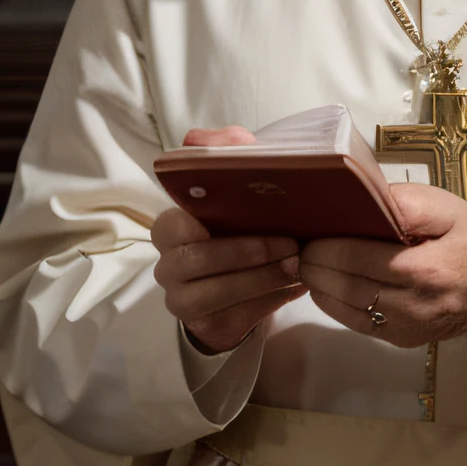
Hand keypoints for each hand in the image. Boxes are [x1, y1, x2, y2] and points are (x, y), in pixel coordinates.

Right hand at [153, 126, 306, 353]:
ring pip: (218, 293)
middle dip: (250, 252)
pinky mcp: (206, 326)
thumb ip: (226, 152)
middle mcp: (167, 266)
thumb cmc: (234, 226)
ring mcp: (181, 301)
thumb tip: (211, 138)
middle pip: (200, 260)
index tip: (253, 215)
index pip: (174, 224)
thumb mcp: (234, 187)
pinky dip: (272, 300)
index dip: (214, 222)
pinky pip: (238, 317)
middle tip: (292, 245)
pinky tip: (299, 286)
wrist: (235, 283)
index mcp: (169, 228)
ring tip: (299, 266)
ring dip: (263, 278)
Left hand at [299, 182, 466, 357]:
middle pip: (347, 287)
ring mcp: (408, 329)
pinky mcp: (404, 340)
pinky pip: (358, 325)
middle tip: (300, 247)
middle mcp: (414, 306)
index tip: (310, 234)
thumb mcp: (447, 208)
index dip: (326, 247)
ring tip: (308, 264)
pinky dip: (335, 305)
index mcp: (426, 269)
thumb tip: (363, 199)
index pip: (358, 259)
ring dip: (320, 287)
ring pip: (347, 311)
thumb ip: (404, 203)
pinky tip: (327, 285)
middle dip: (315, 267)